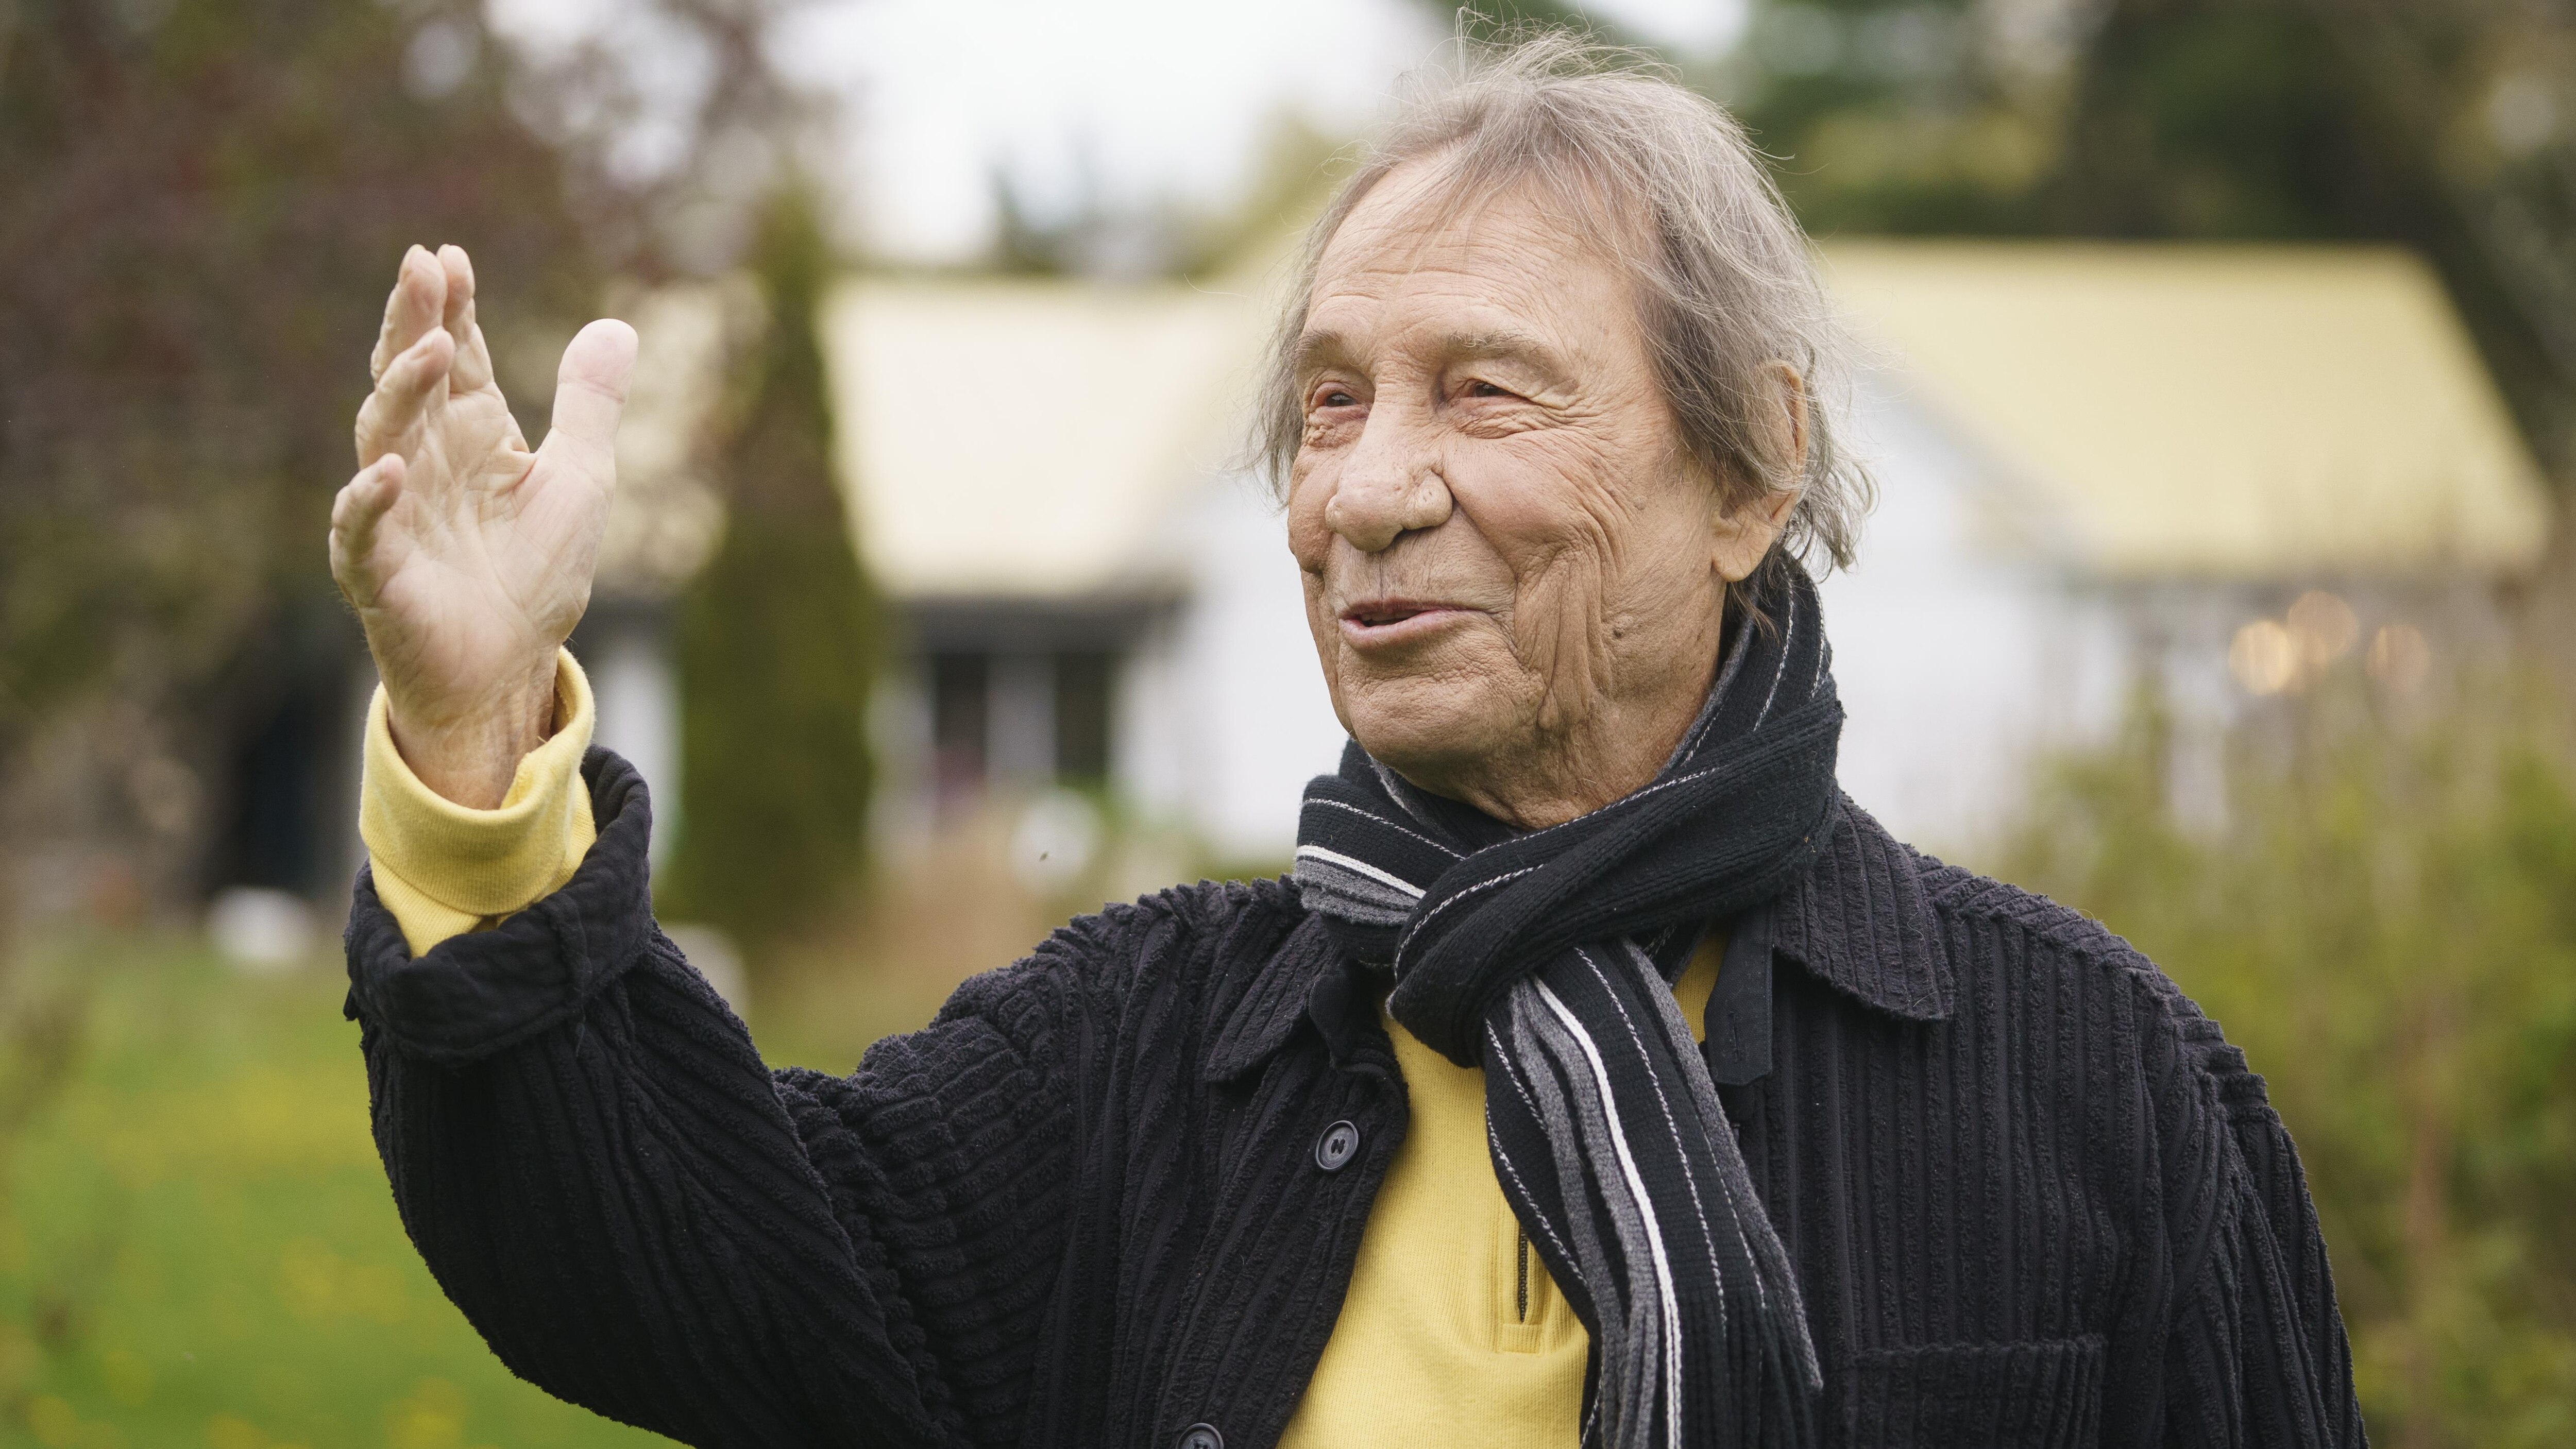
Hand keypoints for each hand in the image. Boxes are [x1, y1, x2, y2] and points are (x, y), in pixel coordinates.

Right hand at [330, 245, 637, 806]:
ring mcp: (393, 511)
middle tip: (422, 266)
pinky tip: (388, 472)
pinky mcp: (377, 570)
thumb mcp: (580, 479)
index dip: (451, 306)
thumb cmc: (536, 574)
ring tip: (430, 347)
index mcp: (467, 434)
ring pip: (383, 437)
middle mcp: (421, 460)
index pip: (454, 356)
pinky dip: (369, 501)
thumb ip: (589, 405)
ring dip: (402, 391)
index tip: (449, 256)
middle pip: (409, 378)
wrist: (511, 667)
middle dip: (414, 322)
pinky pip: (362, 529)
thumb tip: (618, 326)